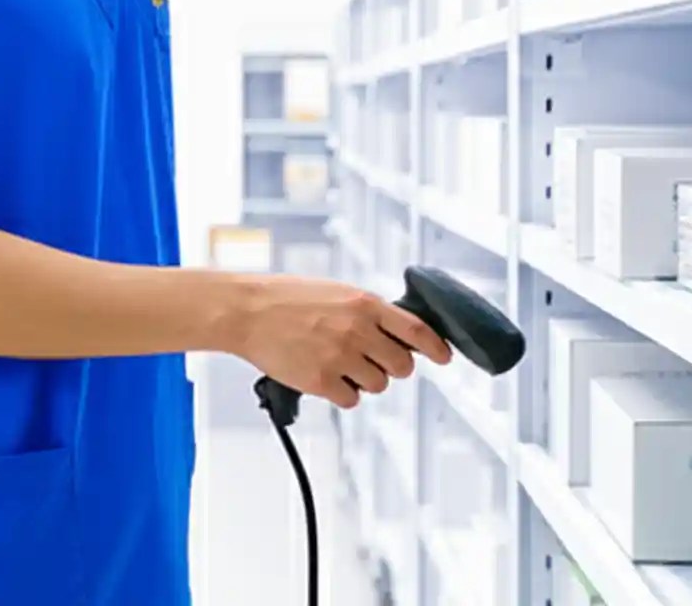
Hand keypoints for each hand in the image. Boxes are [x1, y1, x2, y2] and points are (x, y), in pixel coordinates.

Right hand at [230, 275, 451, 408]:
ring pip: (379, 385)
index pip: (416, 330)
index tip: (444, 358)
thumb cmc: (289, 298)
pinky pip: (352, 399)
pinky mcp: (322, 381)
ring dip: (365, 380)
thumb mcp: (337, 292)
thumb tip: (398, 333)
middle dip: (392, 367)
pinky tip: (325, 376)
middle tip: (371, 361)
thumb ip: (368, 311)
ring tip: (338, 364)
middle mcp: (358, 330)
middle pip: (402, 366)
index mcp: (365, 304)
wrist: (248, 311)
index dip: (436, 347)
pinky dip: (343, 393)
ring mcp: (340, 357)